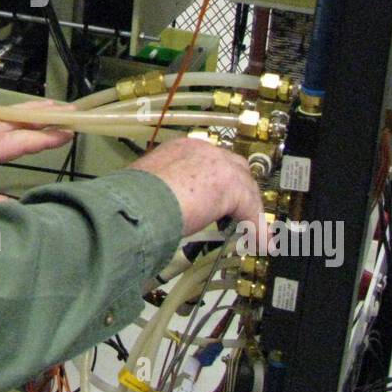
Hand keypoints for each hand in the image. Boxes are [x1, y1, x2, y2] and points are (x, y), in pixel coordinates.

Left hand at [0, 111, 72, 207]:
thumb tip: (18, 209)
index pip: (21, 140)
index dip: (46, 138)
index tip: (69, 133)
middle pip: (17, 118)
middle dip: (46, 113)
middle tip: (73, 109)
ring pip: (7, 115)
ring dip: (32, 111)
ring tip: (55, 107)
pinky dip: (15, 115)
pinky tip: (21, 118)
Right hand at [127, 137, 262, 235]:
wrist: (136, 202)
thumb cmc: (130, 198)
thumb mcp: (144, 186)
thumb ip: (159, 190)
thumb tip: (155, 205)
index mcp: (179, 148)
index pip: (209, 160)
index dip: (216, 178)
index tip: (216, 195)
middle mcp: (202, 150)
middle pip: (235, 167)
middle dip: (239, 188)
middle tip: (238, 209)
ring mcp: (219, 165)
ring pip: (246, 187)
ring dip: (249, 209)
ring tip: (253, 231)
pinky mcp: (231, 186)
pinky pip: (252, 210)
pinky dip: (257, 228)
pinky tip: (261, 243)